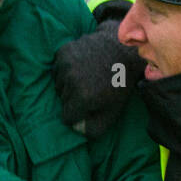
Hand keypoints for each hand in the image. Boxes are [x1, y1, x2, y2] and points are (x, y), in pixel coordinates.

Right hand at [53, 20, 143, 138]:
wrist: (122, 49)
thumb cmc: (119, 83)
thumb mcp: (113, 111)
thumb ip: (95, 127)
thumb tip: (77, 131)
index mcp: (84, 97)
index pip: (67, 117)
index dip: (77, 114)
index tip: (88, 107)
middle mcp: (71, 81)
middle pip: (62, 101)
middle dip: (73, 99)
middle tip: (90, 90)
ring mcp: (66, 65)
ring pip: (58, 85)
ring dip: (68, 85)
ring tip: (86, 78)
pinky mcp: (63, 52)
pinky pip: (57, 70)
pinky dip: (65, 71)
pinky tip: (81, 67)